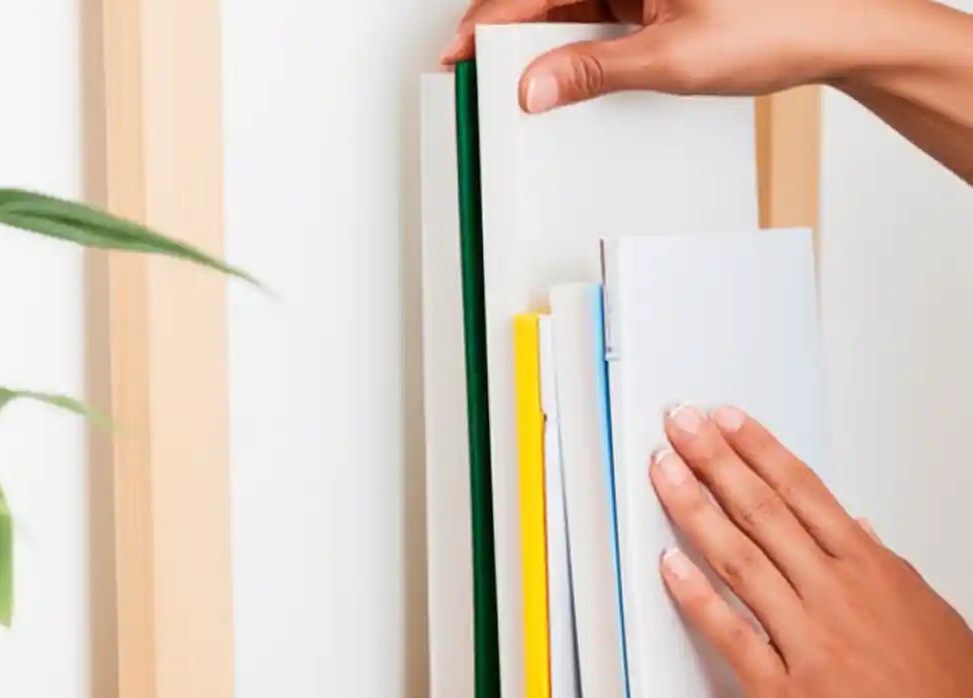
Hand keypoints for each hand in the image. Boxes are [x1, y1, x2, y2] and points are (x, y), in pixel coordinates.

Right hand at [440, 0, 928, 113]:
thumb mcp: (675, 59)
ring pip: (566, 7)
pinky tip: (557, 74)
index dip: (490, 19)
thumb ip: (596, 72)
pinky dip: (572, 46)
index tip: (461, 51)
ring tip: (511, 82)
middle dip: (506, 31)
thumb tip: (538, 86)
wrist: (841, 32)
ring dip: (539, 42)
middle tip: (475, 72)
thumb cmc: (784, 21)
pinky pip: (594, 18)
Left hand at [651, 404, 972, 697]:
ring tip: (665, 471)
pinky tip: (669, 564)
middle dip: (716, 461)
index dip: (759, 450)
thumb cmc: (945, 695)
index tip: (728, 421)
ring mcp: (809, 642)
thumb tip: (857, 529)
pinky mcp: (784, 693)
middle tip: (681, 424)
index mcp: (873, 572)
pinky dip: (696, 596)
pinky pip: (730, 633)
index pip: (804, 492)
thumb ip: (884, 569)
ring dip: (694, 508)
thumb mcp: (926, 616)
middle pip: (763, 511)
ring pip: (739, 558)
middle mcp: (837, 597)